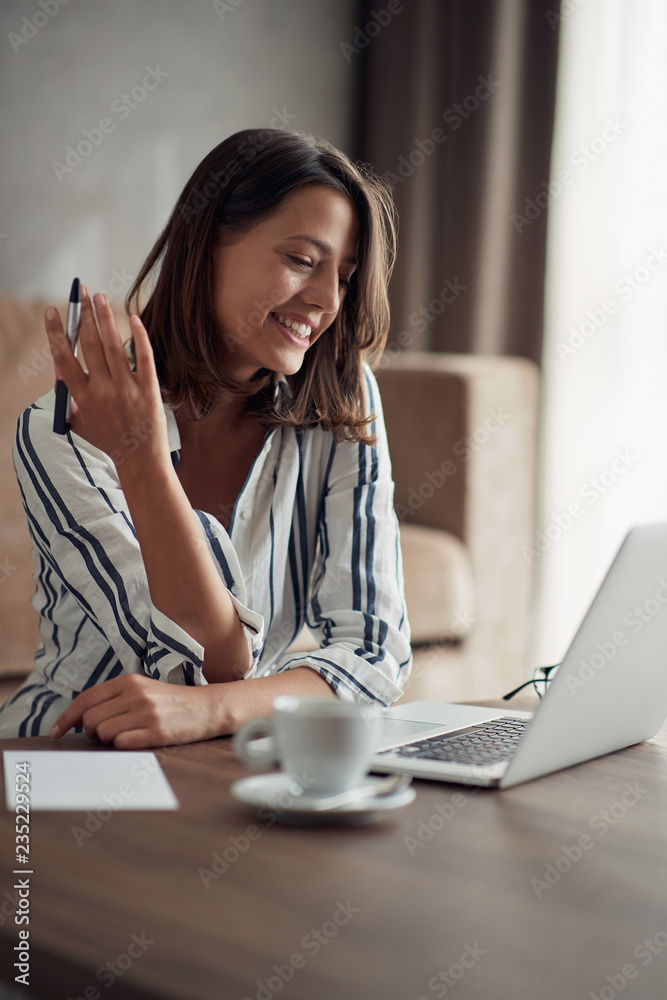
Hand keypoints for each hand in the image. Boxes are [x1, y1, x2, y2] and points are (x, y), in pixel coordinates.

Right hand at [45, 288, 170, 473]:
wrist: (140, 460)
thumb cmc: (109, 440)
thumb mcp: (80, 423)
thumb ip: (68, 398)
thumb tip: (60, 369)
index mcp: (82, 397)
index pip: (63, 357)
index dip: (57, 332)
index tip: (53, 311)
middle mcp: (102, 390)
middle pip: (88, 344)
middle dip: (83, 314)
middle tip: (81, 293)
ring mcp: (126, 389)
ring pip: (112, 345)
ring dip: (104, 317)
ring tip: (99, 296)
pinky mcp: (148, 389)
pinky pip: (142, 356)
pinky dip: (138, 335)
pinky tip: (133, 317)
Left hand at [49, 674, 225, 748]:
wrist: (208, 708)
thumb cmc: (171, 702)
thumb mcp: (142, 690)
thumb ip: (113, 699)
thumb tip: (81, 719)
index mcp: (129, 681)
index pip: (86, 699)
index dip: (67, 717)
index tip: (57, 731)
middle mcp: (136, 694)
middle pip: (92, 719)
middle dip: (94, 732)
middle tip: (111, 733)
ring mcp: (147, 713)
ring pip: (105, 733)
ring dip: (111, 740)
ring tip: (130, 734)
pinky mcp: (157, 732)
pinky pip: (123, 744)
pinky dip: (124, 746)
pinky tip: (139, 740)